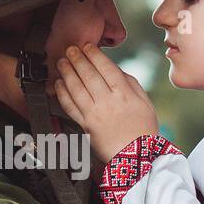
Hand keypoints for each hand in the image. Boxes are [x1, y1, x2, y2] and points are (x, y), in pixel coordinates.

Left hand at [54, 44, 159, 160]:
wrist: (135, 158)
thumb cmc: (142, 131)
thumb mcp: (145, 102)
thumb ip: (130, 83)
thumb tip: (115, 69)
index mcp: (125, 95)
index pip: (106, 68)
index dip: (95, 55)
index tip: (88, 46)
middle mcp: (108, 102)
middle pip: (89, 75)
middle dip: (78, 59)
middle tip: (71, 49)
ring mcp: (94, 114)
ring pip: (76, 88)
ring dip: (67, 72)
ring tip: (62, 62)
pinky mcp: (85, 126)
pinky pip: (70, 106)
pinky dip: (62, 93)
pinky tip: (59, 84)